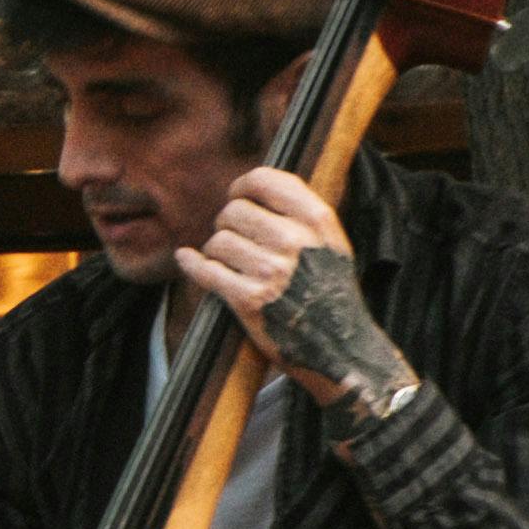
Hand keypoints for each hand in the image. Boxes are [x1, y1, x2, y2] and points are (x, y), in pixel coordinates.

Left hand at [176, 170, 419, 427]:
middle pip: (234, 211)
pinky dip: (192, 264)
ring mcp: (273, 271)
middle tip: (236, 241)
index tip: (237, 196)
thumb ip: (299, 214)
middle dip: (227, 224)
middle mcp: (296, 241)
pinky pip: (206, 270)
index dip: (242, 187)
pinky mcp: (250, 300)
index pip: (265, 180)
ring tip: (231, 263)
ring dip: (216, 251)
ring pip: (217, 241)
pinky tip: (187, 259)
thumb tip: (249, 186)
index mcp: (318, 220)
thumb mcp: (330, 243)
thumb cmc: (329, 292)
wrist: (341, 348)